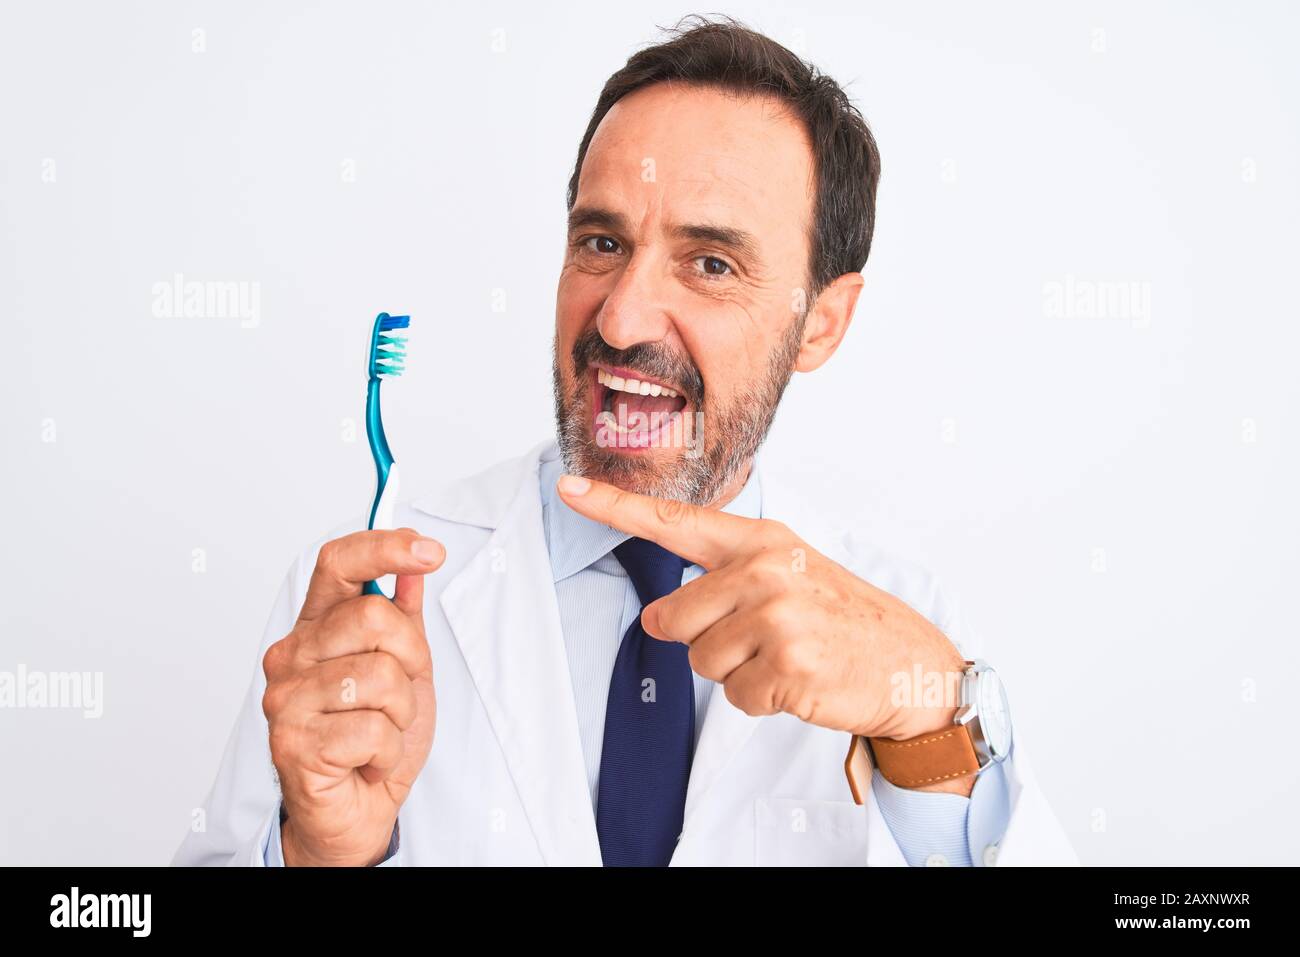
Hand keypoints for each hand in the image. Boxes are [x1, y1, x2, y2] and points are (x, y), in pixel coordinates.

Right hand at [262, 528, 442, 864]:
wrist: (354, 811)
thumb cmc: (373, 740)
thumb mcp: (405, 670)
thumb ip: (405, 619)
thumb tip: (414, 565)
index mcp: (315, 628)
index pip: (338, 564)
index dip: (385, 548)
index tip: (430, 552)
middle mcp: (291, 656)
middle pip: (375, 618)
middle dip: (410, 660)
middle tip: (398, 698)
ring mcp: (287, 699)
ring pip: (381, 677)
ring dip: (401, 713)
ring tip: (380, 733)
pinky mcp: (294, 743)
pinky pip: (374, 728)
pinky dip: (387, 750)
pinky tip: (366, 760)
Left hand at [556, 474, 968, 791]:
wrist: (912, 662)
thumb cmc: (843, 619)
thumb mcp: (790, 574)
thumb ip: (725, 581)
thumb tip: (659, 618)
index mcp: (760, 542)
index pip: (673, 521)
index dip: (613, 506)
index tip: (567, 486)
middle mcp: (763, 570)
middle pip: (672, 619)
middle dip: (704, 641)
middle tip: (762, 639)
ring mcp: (777, 616)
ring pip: (700, 662)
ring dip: (737, 674)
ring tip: (786, 657)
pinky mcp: (788, 664)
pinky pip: (736, 696)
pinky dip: (763, 700)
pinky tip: (800, 682)